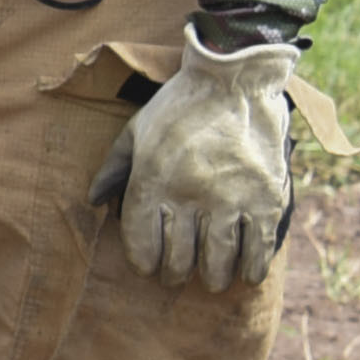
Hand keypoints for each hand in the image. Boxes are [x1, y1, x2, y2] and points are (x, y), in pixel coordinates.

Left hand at [95, 36, 301, 285]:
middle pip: (180, 259)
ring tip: (212, 279)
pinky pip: (258, 247)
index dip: (144, 262)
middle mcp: (189, 195)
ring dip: (213, 276)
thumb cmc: (180, 106)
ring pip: (219, 259)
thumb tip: (92, 201)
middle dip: (175, 274)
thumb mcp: (136, 130)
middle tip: (177, 276)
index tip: (149, 268)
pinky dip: (252, 267)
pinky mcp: (266, 198)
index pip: (142, 241)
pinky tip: (247, 274)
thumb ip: (113, 167)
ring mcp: (231, 199)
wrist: (236, 79)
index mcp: (153, 180)